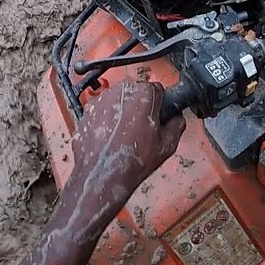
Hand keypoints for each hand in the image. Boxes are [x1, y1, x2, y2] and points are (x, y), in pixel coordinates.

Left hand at [69, 80, 184, 197]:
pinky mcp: (88, 109)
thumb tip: (176, 118)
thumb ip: (177, 124)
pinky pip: (102, 109)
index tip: (156, 116)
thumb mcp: (167, 146)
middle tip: (141, 129)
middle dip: (140, 107)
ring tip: (124, 136)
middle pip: (136, 93)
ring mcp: (102, 99)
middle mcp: (122, 91)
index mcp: (144, 94)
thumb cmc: (132, 162)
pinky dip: (106, 119)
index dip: (159, 105)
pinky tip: (110, 137)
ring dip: (122, 112)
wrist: (102, 175)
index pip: (157, 90)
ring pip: (118, 100)